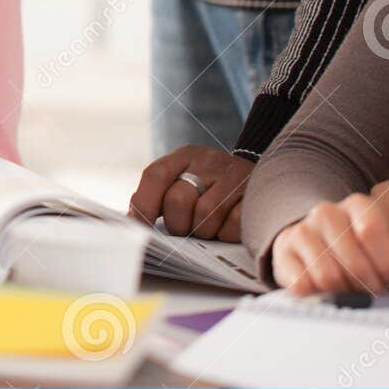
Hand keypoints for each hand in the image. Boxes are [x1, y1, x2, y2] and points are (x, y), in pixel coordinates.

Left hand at [128, 145, 252, 239]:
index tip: (140, 227)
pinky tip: (226, 227)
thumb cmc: (208, 185)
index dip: (143, 205)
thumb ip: (156, 195)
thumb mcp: (183, 177)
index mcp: (184, 156)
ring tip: (205, 229)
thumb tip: (131, 223)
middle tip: (184, 229)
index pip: (155, 175)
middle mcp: (208, 161)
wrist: (257, 172)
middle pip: (178, 200)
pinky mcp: (255, 193)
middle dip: (177, 224)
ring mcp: (233, 175)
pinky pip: (233, 224)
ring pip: (205, 215)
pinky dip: (226, 233)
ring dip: (202, 231)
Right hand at [270, 180, 388, 295]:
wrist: (312, 244)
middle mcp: (326, 212)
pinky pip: (301, 284)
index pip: (371, 230)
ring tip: (350, 294)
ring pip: (327, 276)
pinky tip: (324, 293)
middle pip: (352, 261)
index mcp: (356, 205)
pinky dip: (316, 296)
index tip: (388, 279)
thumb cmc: (355, 250)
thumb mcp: (383, 253)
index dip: (384, 263)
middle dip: (367, 286)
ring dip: (343, 294)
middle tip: (371, 294)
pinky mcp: (282, 253)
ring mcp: (301, 231)